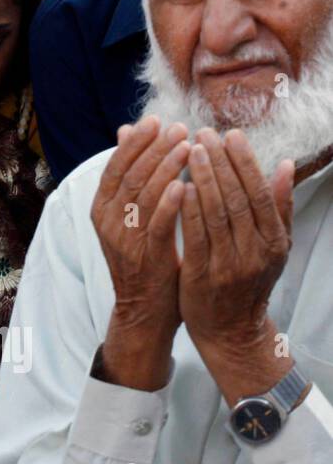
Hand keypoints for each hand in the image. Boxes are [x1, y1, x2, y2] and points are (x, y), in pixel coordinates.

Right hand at [90, 116, 189, 388]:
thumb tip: (125, 130)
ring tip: (188, 147)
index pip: (116, 166)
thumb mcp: (128, 214)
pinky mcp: (147, 257)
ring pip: (144, 195)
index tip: (157, 120)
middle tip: (179, 128)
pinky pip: (157, 225)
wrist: (144, 309)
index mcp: (101, 208)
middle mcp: (108, 221)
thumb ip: (128, 175)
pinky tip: (185, 185)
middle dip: (155, 149)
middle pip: (130, 175)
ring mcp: (126, 240)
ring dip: (166, 168)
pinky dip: (170, 204)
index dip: (135, 142)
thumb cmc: (143, 256)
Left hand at [178, 128, 293, 362]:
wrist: (230, 330)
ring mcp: (231, 264)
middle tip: (204, 133)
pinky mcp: (204, 275)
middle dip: (221, 163)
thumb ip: (278, 207)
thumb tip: (284, 164)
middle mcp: (257, 251)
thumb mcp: (272, 246)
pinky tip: (178, 186)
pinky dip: (189, 210)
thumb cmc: (247, 279)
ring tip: (190, 150)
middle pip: (239, 198)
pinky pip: (196, 236)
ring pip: (217, 214)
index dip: (245, 162)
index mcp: (274, 240)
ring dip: (203, 179)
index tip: (230, 134)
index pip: (260, 193)